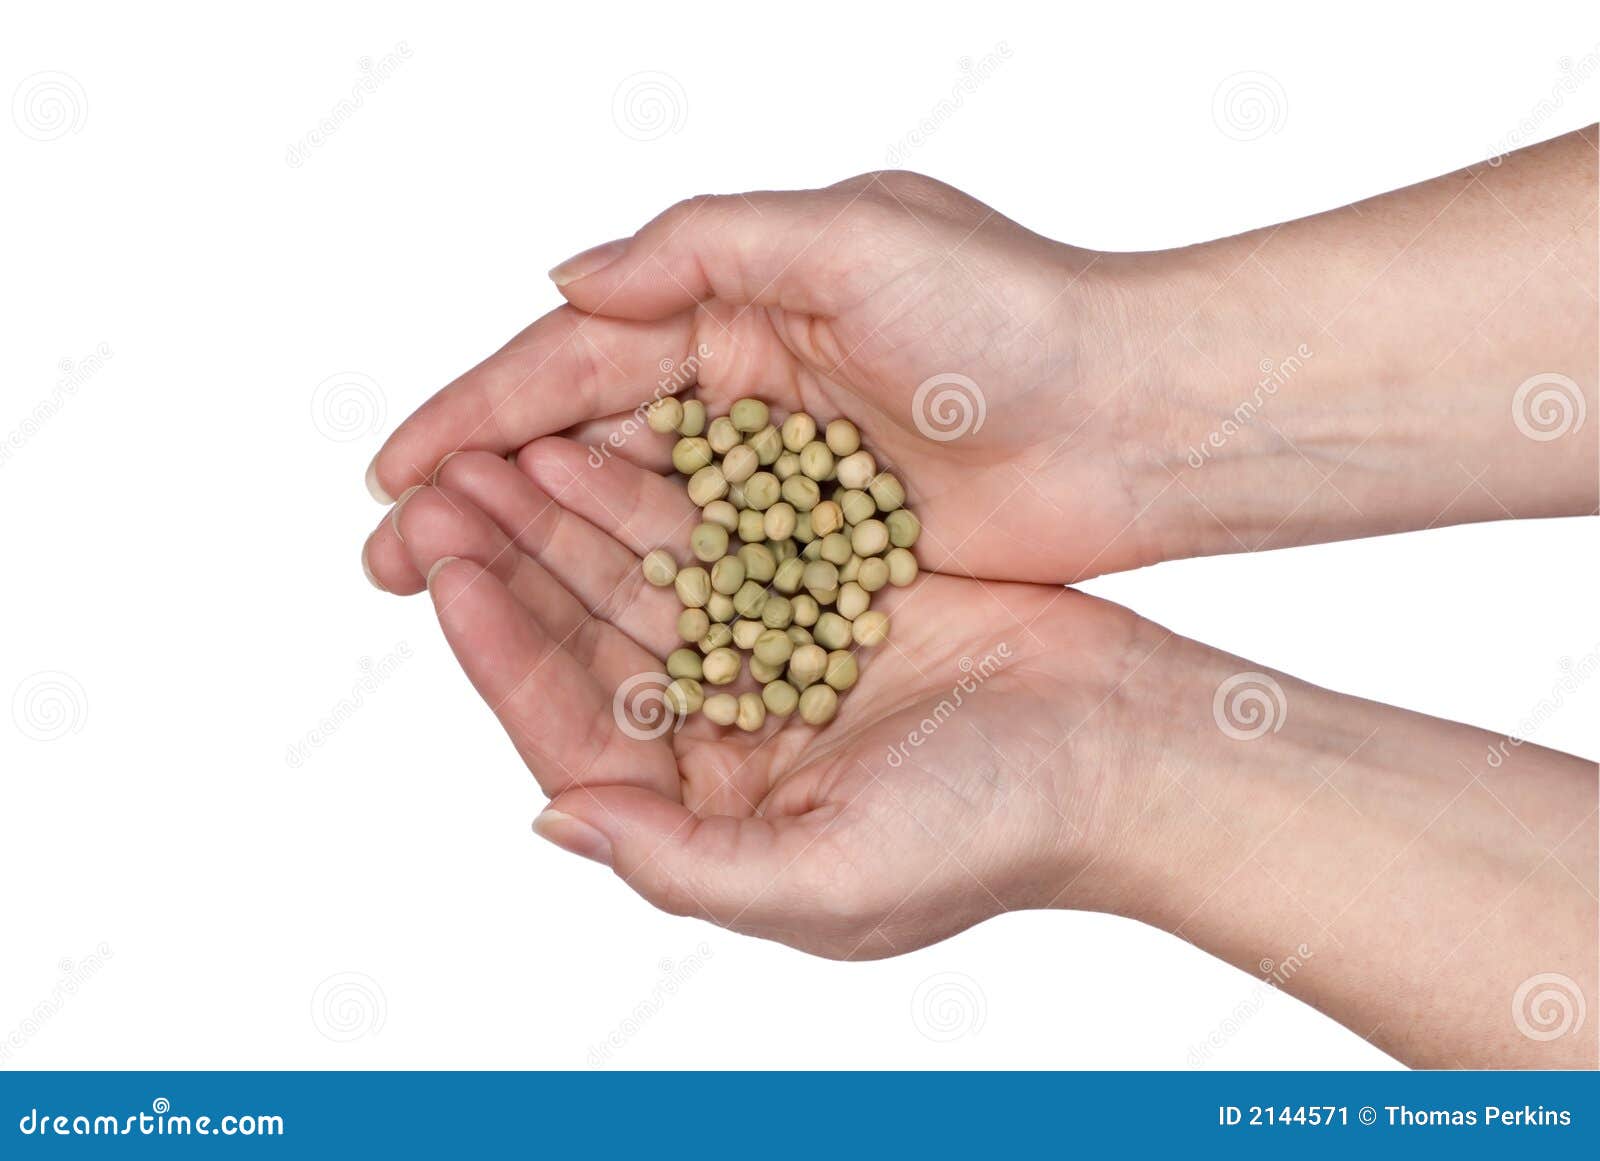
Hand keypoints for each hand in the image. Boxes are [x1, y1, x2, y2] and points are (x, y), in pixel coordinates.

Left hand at [363, 447, 1145, 957]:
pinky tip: (609, 438)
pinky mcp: (817, 593)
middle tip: (446, 489)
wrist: (1126, 750)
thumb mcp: (832, 880)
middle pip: (591, 641)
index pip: (573, 727)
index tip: (449, 572)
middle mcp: (724, 738)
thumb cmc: (995, 831)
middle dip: (516, 565)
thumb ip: (683, 862)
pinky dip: (660, 490)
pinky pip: (715, 533)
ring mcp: (770, 658)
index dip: (503, 651)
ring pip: (642, 577)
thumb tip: (557, 816)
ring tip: (503, 449)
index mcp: (709, 815)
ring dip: (572, 516)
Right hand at [368, 134, 1594, 589]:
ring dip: (544, 552)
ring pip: (631, 511)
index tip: (395, 473)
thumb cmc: (1015, 316)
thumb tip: (564, 277)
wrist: (1139, 416)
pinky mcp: (825, 540)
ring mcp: (782, 467)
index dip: (478, 415)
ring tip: (455, 598)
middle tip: (393, 557)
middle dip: (487, 495)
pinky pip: (706, 567)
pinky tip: (578, 632)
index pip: (576, 360)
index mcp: (739, 300)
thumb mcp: (855, 240)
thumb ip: (704, 246)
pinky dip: (637, 591)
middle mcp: (747, 380)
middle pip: (583, 442)